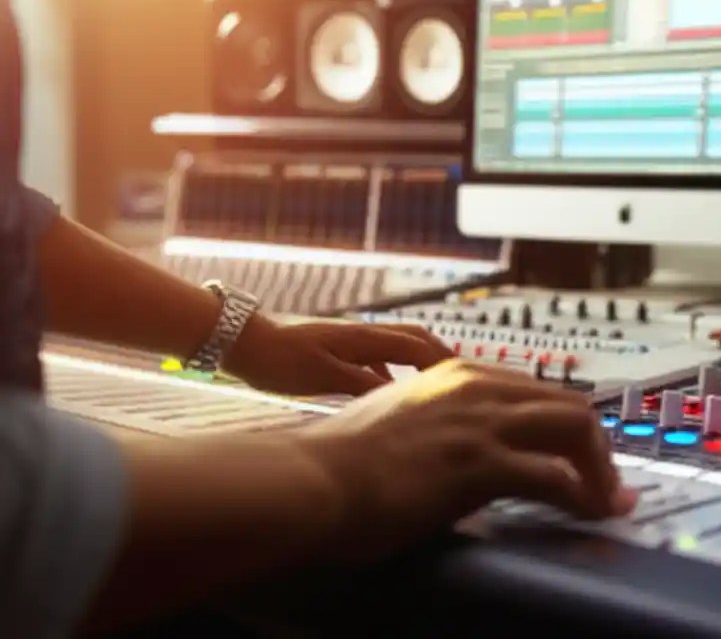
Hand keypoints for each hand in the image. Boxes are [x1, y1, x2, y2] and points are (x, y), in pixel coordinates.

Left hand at [224, 315, 453, 396]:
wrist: (245, 344)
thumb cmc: (279, 362)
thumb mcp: (322, 377)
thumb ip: (362, 383)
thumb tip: (400, 394)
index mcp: (364, 340)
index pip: (417, 348)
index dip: (444, 364)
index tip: (467, 382)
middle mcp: (364, 335)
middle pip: (415, 339)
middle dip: (441, 356)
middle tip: (463, 379)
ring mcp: (352, 340)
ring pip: (398, 346)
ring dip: (421, 362)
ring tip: (437, 386)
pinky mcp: (340, 349)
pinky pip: (379, 356)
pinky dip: (396, 370)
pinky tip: (391, 391)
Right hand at [300, 359, 637, 559]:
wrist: (309, 482)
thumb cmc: (338, 465)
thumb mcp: (398, 424)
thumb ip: (437, 425)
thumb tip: (458, 454)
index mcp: (457, 375)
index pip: (536, 391)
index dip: (567, 426)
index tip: (580, 455)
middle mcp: (477, 387)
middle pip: (568, 404)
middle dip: (597, 446)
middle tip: (606, 483)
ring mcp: (482, 423)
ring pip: (574, 430)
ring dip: (600, 469)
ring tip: (607, 501)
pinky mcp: (481, 463)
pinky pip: (556, 477)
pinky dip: (583, 496)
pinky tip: (590, 514)